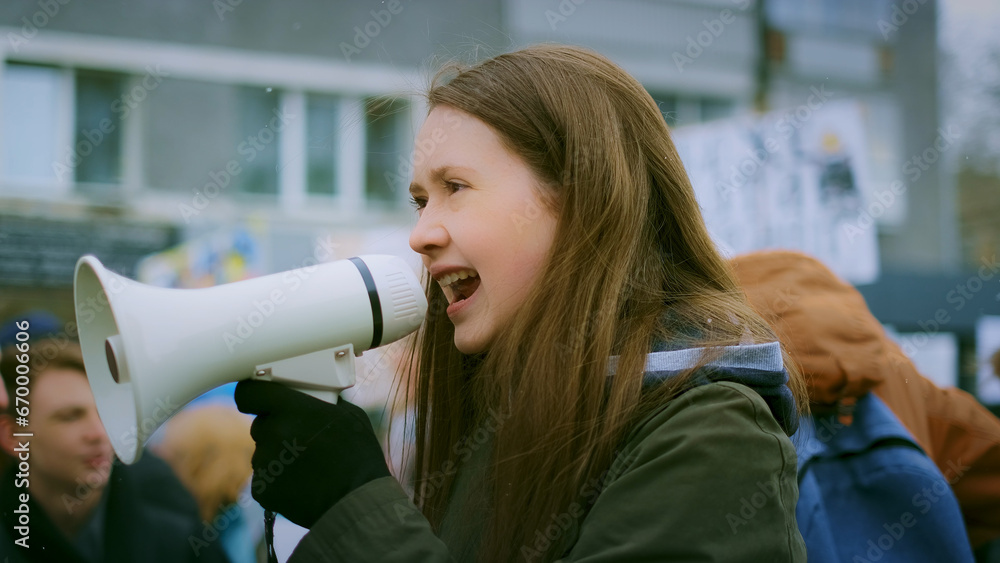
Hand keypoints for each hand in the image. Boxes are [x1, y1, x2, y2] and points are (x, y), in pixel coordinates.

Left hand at [234, 380, 390, 527]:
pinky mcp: (261, 487)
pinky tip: (302, 484)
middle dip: (275, 429)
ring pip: (263, 452)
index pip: (250, 393)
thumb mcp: (349, 415)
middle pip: (260, 424)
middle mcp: (273, 431)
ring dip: (278, 455)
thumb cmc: (359, 456)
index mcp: (292, 408)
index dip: (253, 396)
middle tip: (300, 439)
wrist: (356, 501)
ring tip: (307, 467)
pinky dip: (279, 480)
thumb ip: (323, 403)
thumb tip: (314, 398)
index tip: (258, 401)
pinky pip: (265, 477)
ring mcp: (264, 461)